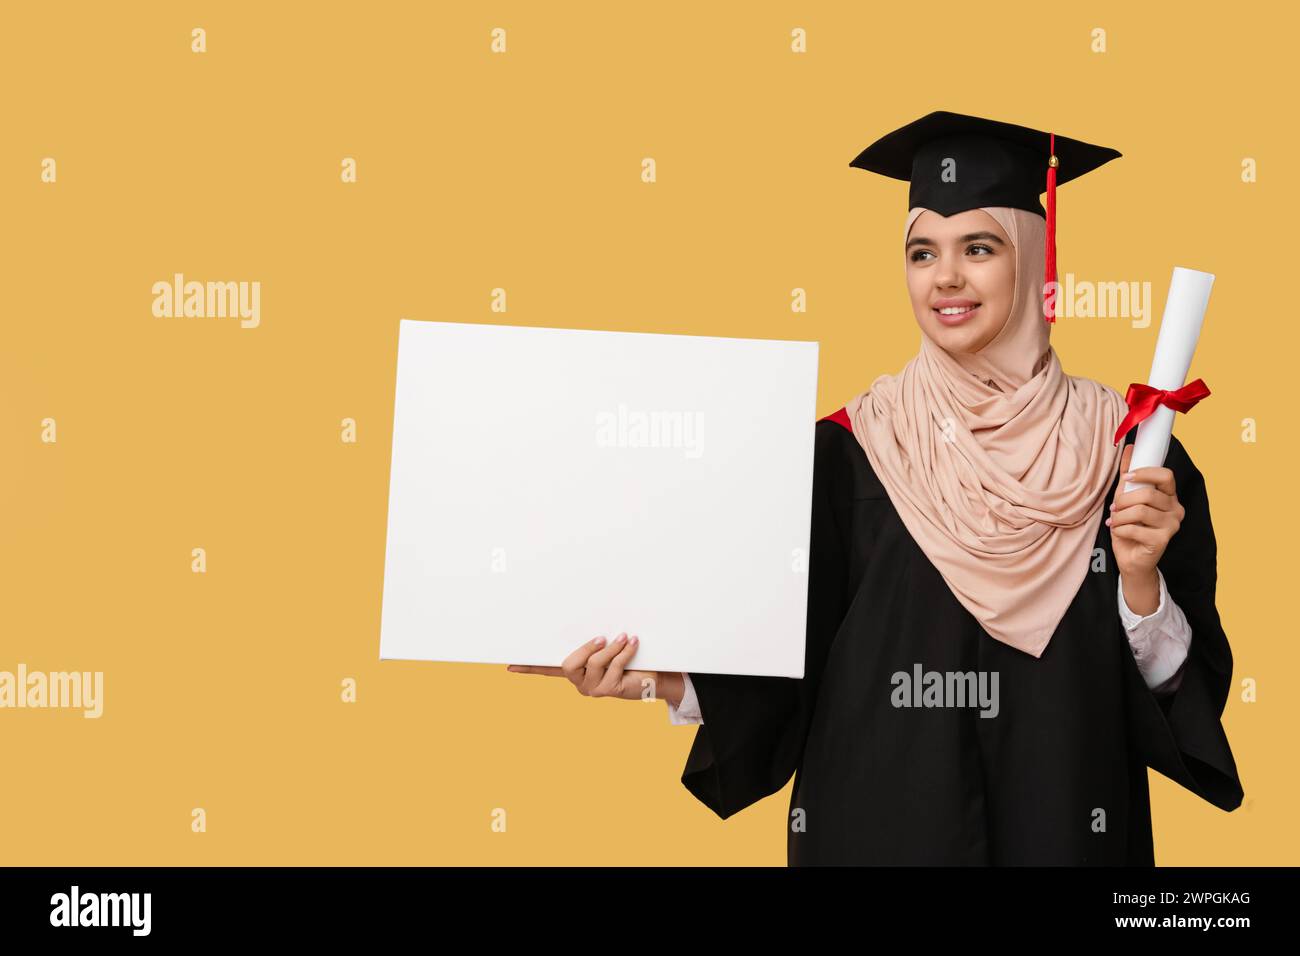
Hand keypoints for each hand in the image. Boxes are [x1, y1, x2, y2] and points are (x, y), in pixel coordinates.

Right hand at [506, 634, 680, 704]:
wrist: (652, 677)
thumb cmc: (628, 659)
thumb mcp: (608, 646)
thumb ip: (595, 639)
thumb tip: (591, 619)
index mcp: (575, 671)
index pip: (546, 670)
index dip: (528, 668)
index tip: (509, 666)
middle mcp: (580, 683)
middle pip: (569, 665)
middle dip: (586, 648)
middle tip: (602, 636)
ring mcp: (593, 689)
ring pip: (595, 663)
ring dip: (612, 647)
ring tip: (626, 636)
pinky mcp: (610, 691)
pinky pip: (614, 666)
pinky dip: (625, 651)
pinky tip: (633, 642)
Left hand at [1107, 443, 1184, 577]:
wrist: (1131, 559)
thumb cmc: (1130, 527)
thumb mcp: (1126, 498)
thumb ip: (1129, 475)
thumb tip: (1130, 447)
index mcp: (1170, 496)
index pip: (1166, 475)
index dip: (1145, 473)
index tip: (1127, 478)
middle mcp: (1176, 510)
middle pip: (1148, 494)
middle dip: (1124, 500)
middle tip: (1114, 508)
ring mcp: (1172, 526)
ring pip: (1140, 511)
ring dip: (1120, 516)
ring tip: (1114, 521)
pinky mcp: (1163, 541)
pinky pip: (1135, 529)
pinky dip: (1120, 529)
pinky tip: (1119, 532)